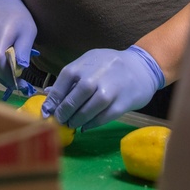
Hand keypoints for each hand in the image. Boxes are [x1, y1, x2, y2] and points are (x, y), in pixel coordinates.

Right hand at [0, 0, 37, 94]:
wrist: (1, 3)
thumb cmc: (18, 16)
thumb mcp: (28, 31)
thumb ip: (23, 50)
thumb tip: (21, 69)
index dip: (8, 75)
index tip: (20, 85)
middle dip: (7, 79)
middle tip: (22, 85)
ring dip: (2, 73)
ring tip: (16, 73)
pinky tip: (6, 63)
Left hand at [41, 45, 164, 130]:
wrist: (142, 67)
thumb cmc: (110, 66)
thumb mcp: (90, 62)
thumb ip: (72, 78)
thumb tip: (48, 94)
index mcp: (86, 62)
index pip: (64, 80)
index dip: (53, 98)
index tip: (47, 111)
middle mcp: (98, 74)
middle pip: (77, 96)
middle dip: (65, 110)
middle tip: (60, 120)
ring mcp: (112, 88)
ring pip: (90, 108)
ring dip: (78, 119)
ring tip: (72, 124)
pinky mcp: (123, 102)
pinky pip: (104, 116)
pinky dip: (92, 123)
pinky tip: (85, 126)